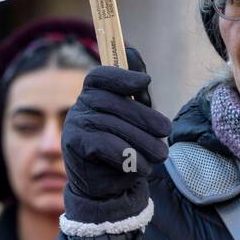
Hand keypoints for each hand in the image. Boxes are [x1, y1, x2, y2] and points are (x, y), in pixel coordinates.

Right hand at [62, 46, 170, 204]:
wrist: (106, 189)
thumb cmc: (124, 148)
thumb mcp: (134, 117)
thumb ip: (135, 89)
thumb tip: (130, 50)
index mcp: (93, 94)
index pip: (101, 76)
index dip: (122, 75)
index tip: (145, 82)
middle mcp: (79, 105)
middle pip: (112, 102)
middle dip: (143, 117)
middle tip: (166, 131)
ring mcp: (73, 124)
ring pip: (111, 125)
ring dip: (141, 141)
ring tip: (160, 155)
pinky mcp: (73, 145)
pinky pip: (103, 144)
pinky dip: (127, 155)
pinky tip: (141, 167)